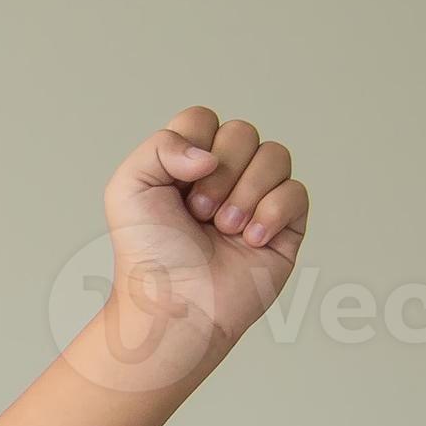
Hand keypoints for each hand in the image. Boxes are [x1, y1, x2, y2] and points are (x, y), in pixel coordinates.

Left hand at [91, 108, 311, 386]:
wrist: (175, 306)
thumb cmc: (148, 257)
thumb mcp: (128, 189)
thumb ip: (161, 145)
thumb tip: (211, 153)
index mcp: (184, 165)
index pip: (204, 120)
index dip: (194, 144)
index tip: (178, 184)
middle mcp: (223, 177)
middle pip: (243, 132)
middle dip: (221, 173)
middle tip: (199, 214)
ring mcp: (256, 199)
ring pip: (276, 155)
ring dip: (246, 193)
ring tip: (223, 229)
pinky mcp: (285, 226)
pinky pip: (297, 191)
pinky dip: (272, 213)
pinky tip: (249, 242)